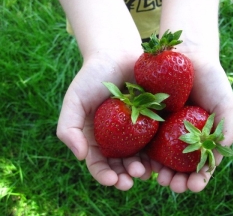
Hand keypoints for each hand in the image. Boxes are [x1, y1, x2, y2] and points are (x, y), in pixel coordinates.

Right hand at [56, 53, 152, 190]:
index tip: (111, 180)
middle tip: (132, 177)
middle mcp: (116, 139)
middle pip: (120, 164)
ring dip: (143, 169)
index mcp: (96, 137)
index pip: (98, 163)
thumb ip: (69, 128)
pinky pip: (156, 141)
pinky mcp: (153, 122)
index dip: (104, 174)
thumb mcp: (74, 100)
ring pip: (140, 157)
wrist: (117, 55)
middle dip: (125, 175)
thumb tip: (80, 156)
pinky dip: (157, 153)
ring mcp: (135, 131)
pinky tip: (160, 159)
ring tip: (146, 172)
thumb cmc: (93, 77)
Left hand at [149, 55, 232, 192]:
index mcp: (198, 137)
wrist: (189, 53)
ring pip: (157, 156)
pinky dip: (141, 150)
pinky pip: (141, 137)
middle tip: (173, 186)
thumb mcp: (223, 105)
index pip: (198, 165)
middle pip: (176, 166)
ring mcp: (161, 128)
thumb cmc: (211, 79)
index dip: (197, 179)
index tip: (195, 186)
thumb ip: (224, 130)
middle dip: (175, 180)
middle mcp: (178, 136)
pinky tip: (140, 159)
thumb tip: (217, 159)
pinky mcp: (145, 117)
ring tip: (155, 177)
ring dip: (155, 171)